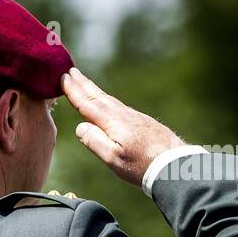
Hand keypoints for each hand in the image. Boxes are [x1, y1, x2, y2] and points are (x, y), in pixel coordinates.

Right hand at [61, 67, 182, 186]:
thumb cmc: (142, 165)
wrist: (174, 163)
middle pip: (98, 96)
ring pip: (108, 99)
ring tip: (84, 82)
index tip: (63, 78)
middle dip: (83, 84)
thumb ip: (95, 142)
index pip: (88, 104)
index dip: (74, 91)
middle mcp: (123, 114)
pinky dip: (106, 99)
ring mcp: (134, 116)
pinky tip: (106, 102)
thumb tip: (80, 127)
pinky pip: (117, 105)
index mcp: (113, 122)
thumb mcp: (113, 158)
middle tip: (71, 71)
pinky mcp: (141, 121)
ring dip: (94, 90)